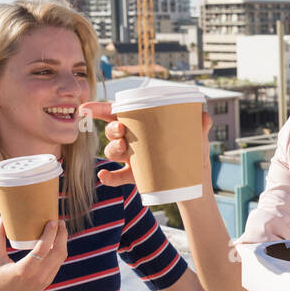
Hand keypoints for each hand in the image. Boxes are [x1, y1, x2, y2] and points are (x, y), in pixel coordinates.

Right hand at [0, 218, 67, 290]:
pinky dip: (59, 252)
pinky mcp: (46, 283)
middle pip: (59, 251)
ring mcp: (45, 280)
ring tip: (58, 229)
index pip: (44, 248)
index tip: (52, 220)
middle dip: (62, 234)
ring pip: (61, 258)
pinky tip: (55, 243)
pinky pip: (57, 264)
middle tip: (59, 221)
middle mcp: (38, 276)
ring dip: (62, 242)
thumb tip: (2, 218)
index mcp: (25, 270)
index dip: (51, 233)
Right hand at [81, 100, 211, 190]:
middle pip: (112, 130)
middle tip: (122, 130)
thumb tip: (205, 116)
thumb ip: (200, 126)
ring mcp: (132, 158)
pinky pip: (115, 176)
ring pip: (112, 151)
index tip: (84, 108)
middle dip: (111, 129)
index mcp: (143, 125)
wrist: (194, 182)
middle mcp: (134, 140)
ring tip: (123, 150)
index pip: (117, 113)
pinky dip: (108, 176)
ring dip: (112, 148)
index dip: (98, 109)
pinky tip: (104, 175)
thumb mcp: (197, 138)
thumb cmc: (193, 154)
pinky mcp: (134, 176)